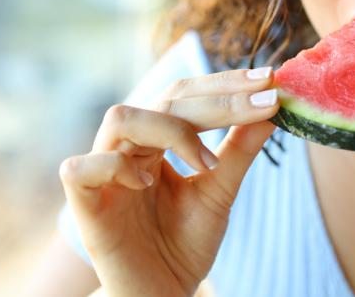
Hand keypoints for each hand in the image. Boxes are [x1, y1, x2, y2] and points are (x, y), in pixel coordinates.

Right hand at [59, 66, 279, 296]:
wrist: (160, 296)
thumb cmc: (182, 245)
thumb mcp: (218, 192)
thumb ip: (238, 151)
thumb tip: (272, 109)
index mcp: (156, 140)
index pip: (185, 93)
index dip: (223, 84)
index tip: (268, 78)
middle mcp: (128, 147)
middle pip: (163, 98)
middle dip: (217, 99)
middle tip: (262, 100)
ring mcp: (102, 173)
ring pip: (121, 118)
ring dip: (170, 128)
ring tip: (205, 161)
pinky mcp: (83, 204)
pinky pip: (82, 168)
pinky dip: (116, 167)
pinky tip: (148, 182)